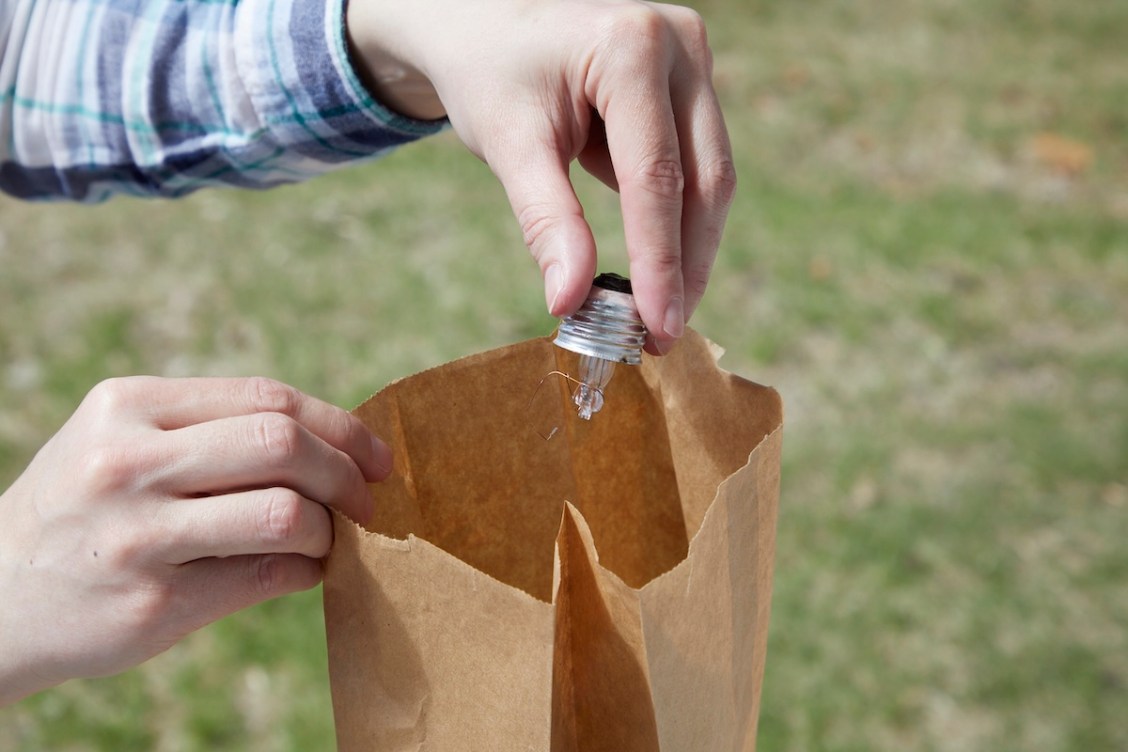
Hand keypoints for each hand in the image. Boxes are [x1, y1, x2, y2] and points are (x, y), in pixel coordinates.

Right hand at [0, 377, 389, 703]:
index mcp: (128, 406)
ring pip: (285, 513)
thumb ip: (211, 430)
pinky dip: (307, 571)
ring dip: (329, 528)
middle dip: (346, 472)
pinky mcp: (152, 603)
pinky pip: (268, 576)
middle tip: (368, 499)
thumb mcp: (121, 442)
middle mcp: (127, 461)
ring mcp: (137, 534)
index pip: (267, 398)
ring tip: (325, 538)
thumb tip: (335, 444)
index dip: (339, 424)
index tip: (375, 453)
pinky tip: (301, 570)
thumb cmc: (85, 510)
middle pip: (282, 445)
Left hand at [347, 0, 735, 353]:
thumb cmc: (490, 74)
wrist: (487, 24)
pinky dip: (678, 220)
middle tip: (663, 334)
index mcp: (631, 47)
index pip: (655, 174)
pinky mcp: (691, 84)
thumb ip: (545, 220)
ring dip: (690, 249)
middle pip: (703, 178)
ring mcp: (694, 60)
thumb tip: (570, 302)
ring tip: (661, 312)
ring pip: (712, 177)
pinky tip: (660, 269)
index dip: (660, 259)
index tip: (658, 326)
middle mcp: (679, 45)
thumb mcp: (509, 144)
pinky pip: (698, 165)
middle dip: (685, 264)